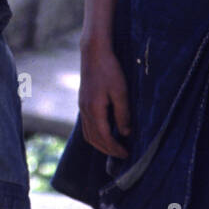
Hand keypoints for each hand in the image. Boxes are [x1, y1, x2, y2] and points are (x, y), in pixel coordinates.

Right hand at [79, 42, 130, 157]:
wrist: (93, 53)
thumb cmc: (109, 70)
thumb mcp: (121, 91)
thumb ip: (123, 114)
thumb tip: (126, 133)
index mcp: (94, 110)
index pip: (104, 137)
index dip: (115, 148)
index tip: (126, 154)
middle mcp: (85, 111)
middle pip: (94, 139)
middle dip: (107, 150)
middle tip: (122, 155)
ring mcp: (82, 106)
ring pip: (88, 134)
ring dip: (100, 144)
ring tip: (113, 147)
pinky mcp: (82, 102)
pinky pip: (86, 125)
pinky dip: (95, 135)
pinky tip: (104, 132)